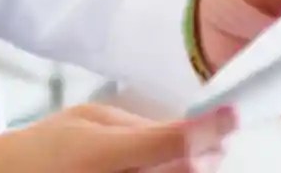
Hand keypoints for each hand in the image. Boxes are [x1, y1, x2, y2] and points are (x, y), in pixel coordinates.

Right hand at [0, 104, 233, 172]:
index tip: (233, 113)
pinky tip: (162, 167)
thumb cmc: (48, 148)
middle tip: (214, 140)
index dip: (210, 127)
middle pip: (189, 172)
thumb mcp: (87, 119)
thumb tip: (194, 133)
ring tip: (187, 157)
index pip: (173, 142)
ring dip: (193, 169)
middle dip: (208, 153)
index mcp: (101, 154)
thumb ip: (139, 126)